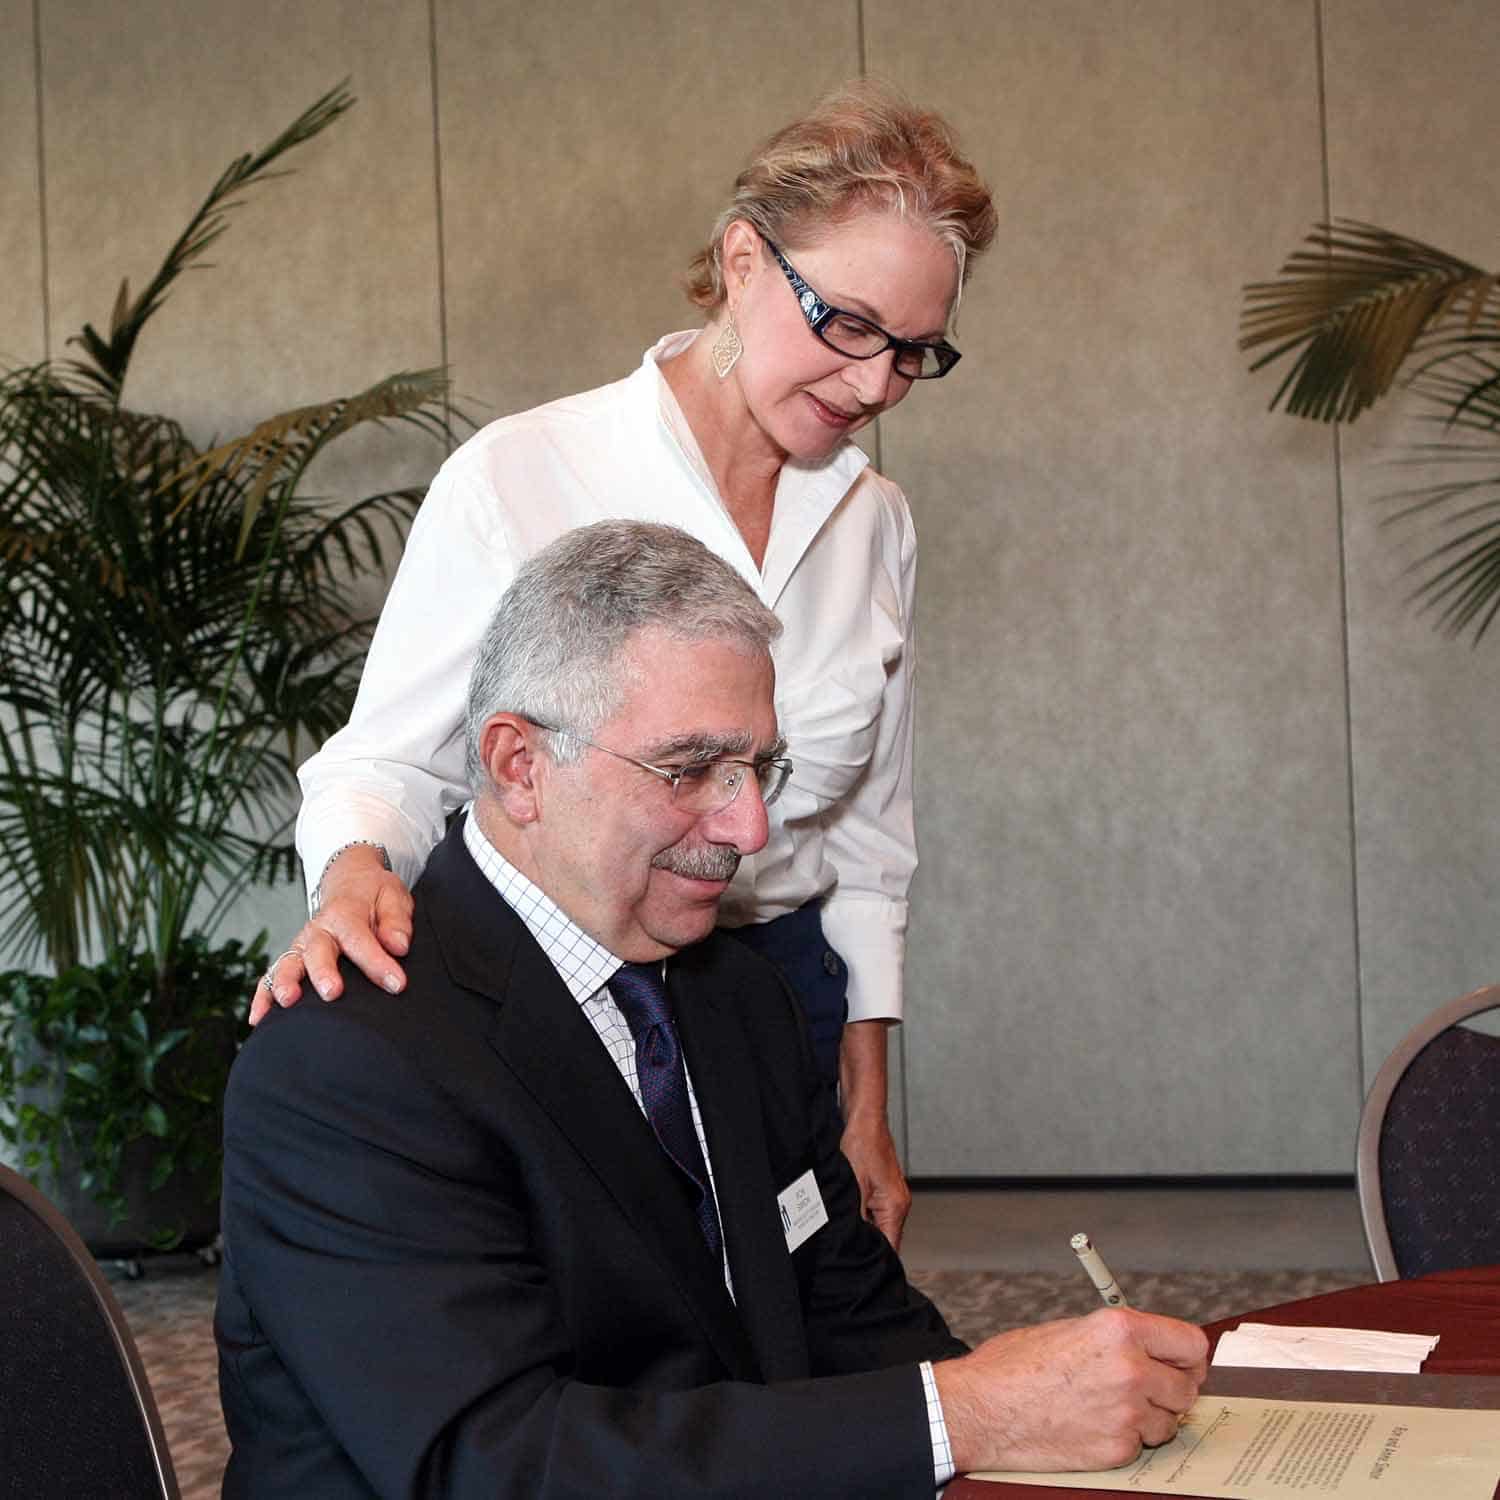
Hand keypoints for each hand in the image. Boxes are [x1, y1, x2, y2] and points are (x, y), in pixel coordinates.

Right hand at [248, 847, 413, 1024]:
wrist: (350, 882)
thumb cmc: (373, 894)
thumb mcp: (393, 896)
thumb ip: (396, 921)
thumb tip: (398, 946)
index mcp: (346, 913)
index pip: (360, 939)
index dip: (377, 963)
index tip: (396, 984)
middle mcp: (319, 930)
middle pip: (317, 951)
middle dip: (323, 972)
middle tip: (331, 992)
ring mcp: (302, 945)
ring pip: (288, 964)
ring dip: (284, 983)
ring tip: (287, 1001)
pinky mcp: (293, 959)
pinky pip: (271, 977)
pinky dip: (262, 997)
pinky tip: (259, 1019)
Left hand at [839, 1110, 909, 1251]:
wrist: (865, 1119)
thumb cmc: (862, 1146)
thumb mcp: (854, 1187)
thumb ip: (856, 1218)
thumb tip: (852, 1241)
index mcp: (895, 1207)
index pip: (890, 1248)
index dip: (876, 1261)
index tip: (860, 1270)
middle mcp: (898, 1204)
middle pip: (885, 1238)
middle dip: (867, 1245)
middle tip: (846, 1252)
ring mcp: (891, 1196)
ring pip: (877, 1225)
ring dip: (862, 1229)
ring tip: (844, 1231)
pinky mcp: (882, 1189)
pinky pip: (873, 1211)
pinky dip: (861, 1215)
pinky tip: (846, 1212)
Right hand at [934, 1308, 1208, 1474]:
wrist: (982, 1407)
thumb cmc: (1015, 1365)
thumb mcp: (1069, 1329)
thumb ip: (1116, 1338)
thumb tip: (1152, 1350)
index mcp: (1119, 1328)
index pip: (1191, 1343)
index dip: (1188, 1357)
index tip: (1182, 1365)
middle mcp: (1130, 1368)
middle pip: (1187, 1387)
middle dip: (1171, 1390)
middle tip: (1147, 1391)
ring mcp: (1127, 1412)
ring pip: (1168, 1421)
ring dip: (1149, 1418)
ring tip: (1109, 1408)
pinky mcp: (1117, 1449)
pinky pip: (1141, 1445)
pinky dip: (1124, 1439)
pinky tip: (1093, 1425)